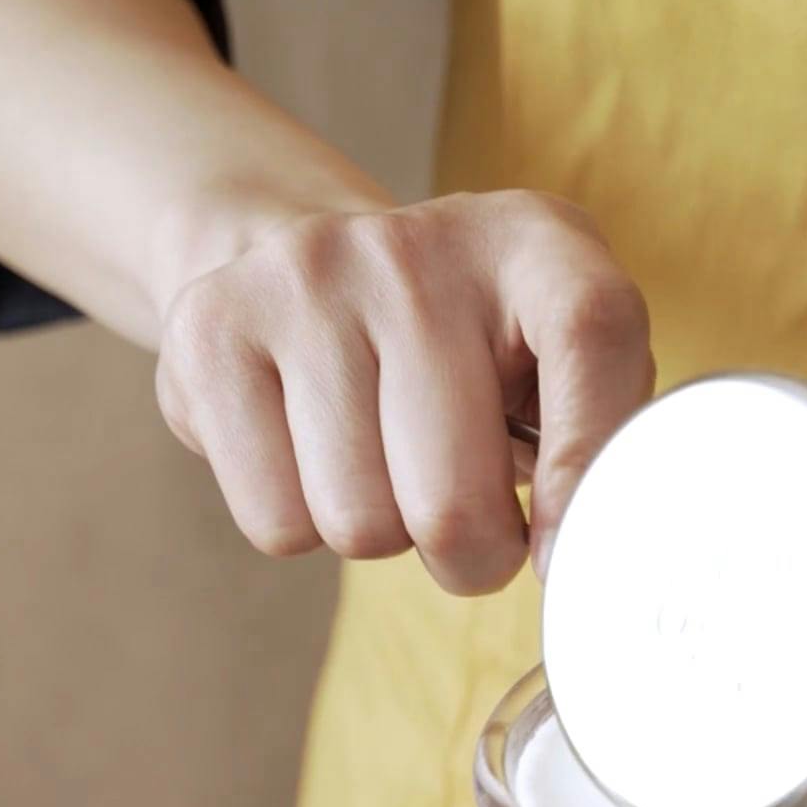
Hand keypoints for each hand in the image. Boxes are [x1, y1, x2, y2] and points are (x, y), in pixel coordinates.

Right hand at [156, 191, 652, 592]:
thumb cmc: (453, 352)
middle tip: (463, 516)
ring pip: (359, 526)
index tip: (564, 553)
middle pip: (451, 501)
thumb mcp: (547, 360)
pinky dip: (300, 525)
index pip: (592, 333)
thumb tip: (587, 565)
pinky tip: (310, 455)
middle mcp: (415, 246)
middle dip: (467, 553)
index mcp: (531, 240)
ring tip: (380, 464)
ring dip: (379, 534)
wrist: (294, 263)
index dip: (587, 468)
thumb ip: (593, 441)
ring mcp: (305, 280)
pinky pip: (277, 523)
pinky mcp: (213, 330)